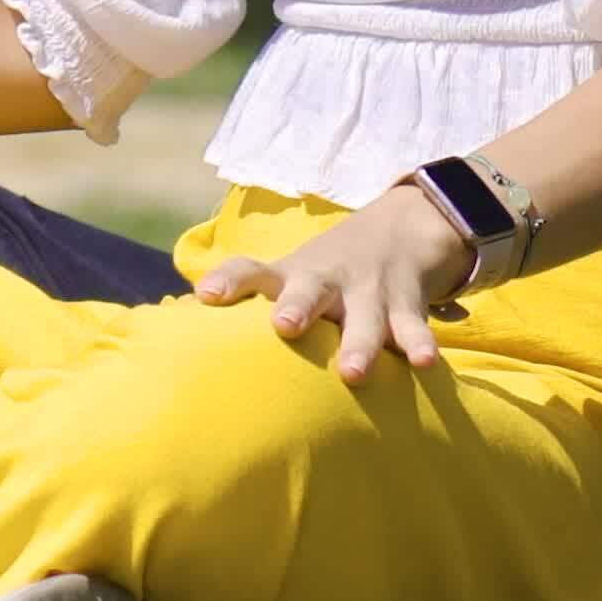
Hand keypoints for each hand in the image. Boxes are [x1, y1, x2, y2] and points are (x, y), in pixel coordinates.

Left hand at [188, 185, 476, 383]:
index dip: (229, 280)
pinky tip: (424, 365)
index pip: (251, 271)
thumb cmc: (324, 272)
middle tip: (284, 327)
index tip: (206, 296)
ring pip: (364, 317)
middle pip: (308, 289)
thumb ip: (245, 299)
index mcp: (290, 274)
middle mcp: (325, 279)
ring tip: (353, 373)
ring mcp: (367, 289)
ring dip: (359, 342)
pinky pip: (412, 326)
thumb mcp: (288, 277)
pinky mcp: (405, 302)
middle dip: (298, 307)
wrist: (401, 227)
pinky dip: (419, 345)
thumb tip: (177, 323)